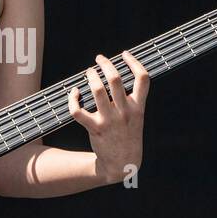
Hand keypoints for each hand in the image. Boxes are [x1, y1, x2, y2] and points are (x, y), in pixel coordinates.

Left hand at [67, 50, 149, 185]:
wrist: (123, 163)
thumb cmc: (128, 136)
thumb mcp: (137, 118)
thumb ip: (132, 99)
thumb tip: (116, 76)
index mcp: (138, 107)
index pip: (142, 78)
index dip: (134, 62)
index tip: (124, 54)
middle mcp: (125, 111)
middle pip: (115, 79)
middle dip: (105, 64)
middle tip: (99, 59)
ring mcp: (109, 120)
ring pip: (97, 91)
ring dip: (91, 77)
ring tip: (89, 72)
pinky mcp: (95, 128)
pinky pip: (78, 111)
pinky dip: (73, 99)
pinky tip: (74, 93)